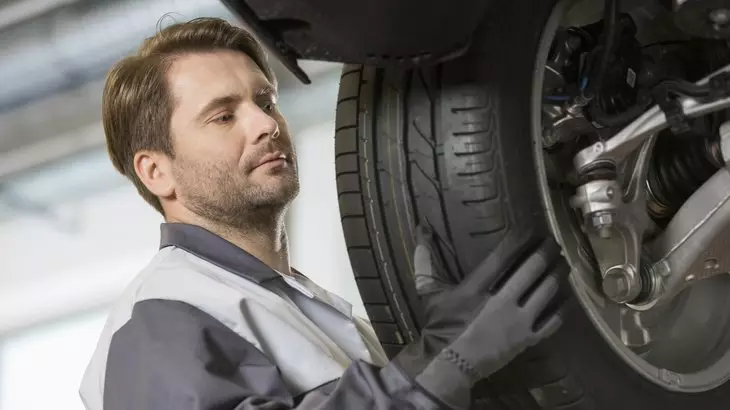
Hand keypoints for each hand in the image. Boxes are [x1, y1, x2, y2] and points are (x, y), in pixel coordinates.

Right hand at [394, 223, 568, 409]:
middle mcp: (502, 301)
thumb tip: (422, 230)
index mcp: (477, 288)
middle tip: (553, 242)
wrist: (450, 365)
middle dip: (545, 252)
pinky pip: (552, 321)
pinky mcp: (527, 340)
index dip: (519, 239)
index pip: (503, 256)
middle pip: (531, 269)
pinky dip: (562, 308)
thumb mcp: (429, 294)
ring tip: (563, 263)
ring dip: (557, 273)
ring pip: (546, 291)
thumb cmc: (439, 327)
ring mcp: (518, 322)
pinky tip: (568, 297)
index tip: (530, 228)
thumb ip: (425, 262)